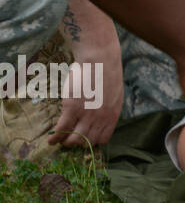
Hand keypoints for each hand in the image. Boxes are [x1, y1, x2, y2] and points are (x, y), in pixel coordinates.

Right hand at [48, 25, 122, 147]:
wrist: (99, 59)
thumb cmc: (106, 73)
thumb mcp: (115, 94)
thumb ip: (109, 108)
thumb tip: (102, 117)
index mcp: (113, 115)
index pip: (102, 139)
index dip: (92, 141)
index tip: (85, 140)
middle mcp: (101, 118)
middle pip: (87, 142)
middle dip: (78, 144)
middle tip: (70, 141)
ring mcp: (86, 114)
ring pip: (74, 139)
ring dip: (66, 142)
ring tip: (60, 141)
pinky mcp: (72, 108)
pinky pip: (62, 129)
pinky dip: (55, 137)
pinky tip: (51, 139)